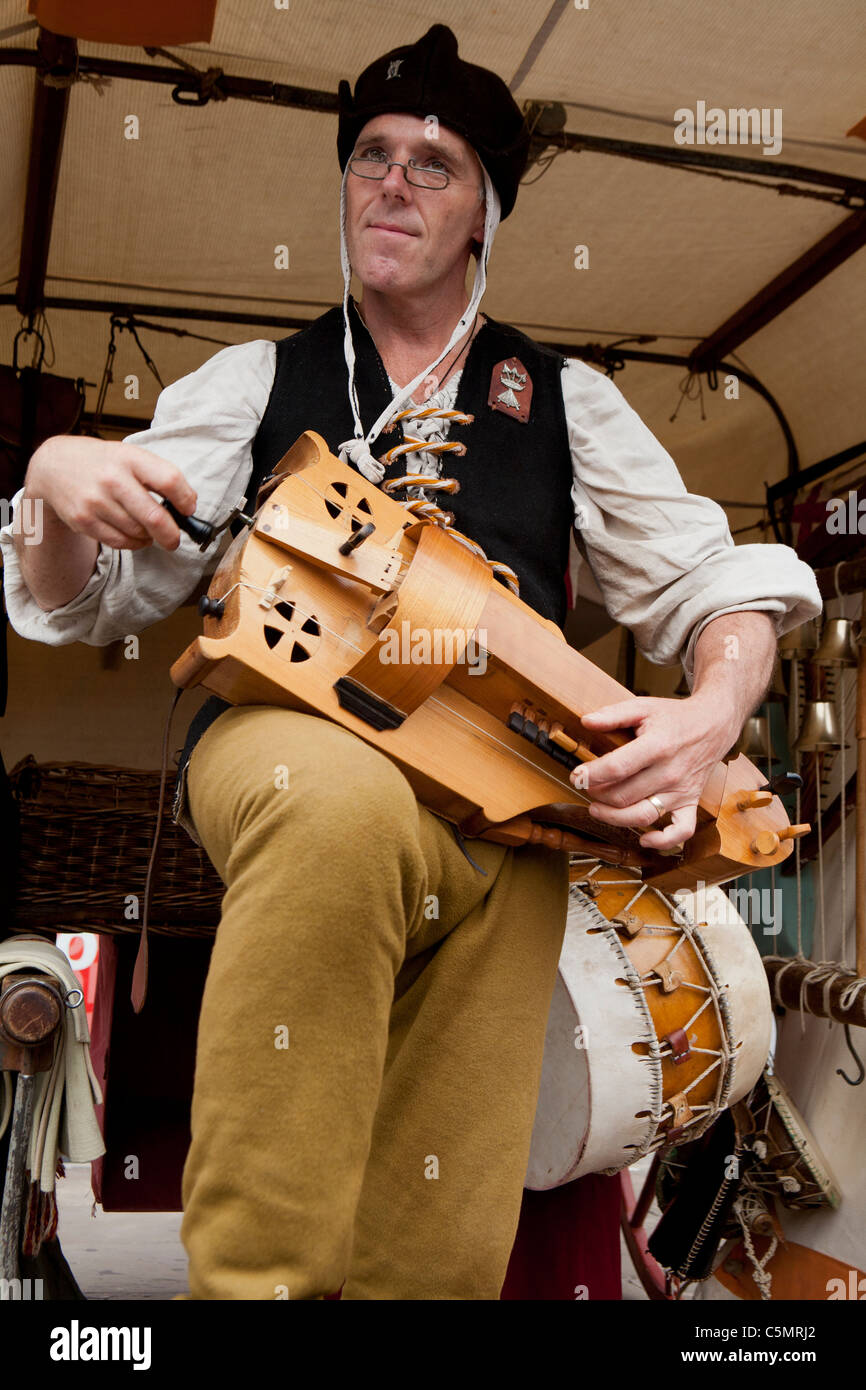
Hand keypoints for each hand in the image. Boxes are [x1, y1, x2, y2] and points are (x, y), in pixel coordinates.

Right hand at [26, 436, 196, 550]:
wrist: (54, 466)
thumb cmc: (102, 463)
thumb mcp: (130, 456)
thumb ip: (158, 476)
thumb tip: (188, 505)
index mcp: (130, 458)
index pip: (170, 481)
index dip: (186, 500)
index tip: (188, 509)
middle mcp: (112, 479)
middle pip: (155, 517)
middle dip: (172, 535)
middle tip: (175, 539)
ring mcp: (96, 502)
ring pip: (138, 534)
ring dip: (150, 538)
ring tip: (149, 531)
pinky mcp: (83, 520)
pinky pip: (120, 543)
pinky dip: (134, 544)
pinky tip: (135, 536)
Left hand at [569, 694, 738, 850]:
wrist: (714, 725)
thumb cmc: (674, 717)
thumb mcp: (643, 707)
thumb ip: (614, 714)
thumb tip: (586, 721)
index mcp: (658, 745)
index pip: (618, 768)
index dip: (592, 775)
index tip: (577, 775)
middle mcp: (671, 772)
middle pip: (624, 796)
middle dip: (597, 795)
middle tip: (586, 787)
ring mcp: (681, 790)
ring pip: (643, 816)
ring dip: (614, 818)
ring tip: (596, 809)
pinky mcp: (691, 802)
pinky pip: (682, 831)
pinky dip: (663, 841)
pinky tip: (644, 840)